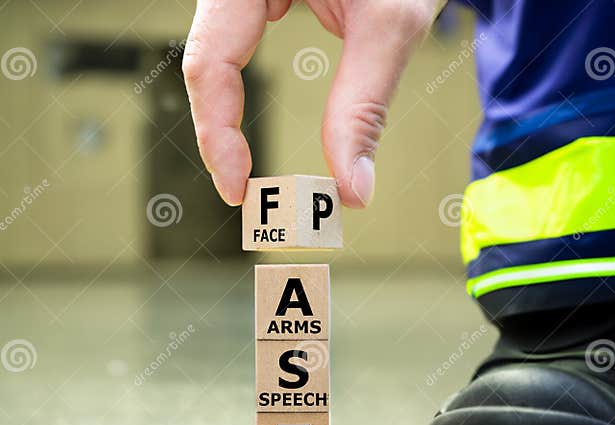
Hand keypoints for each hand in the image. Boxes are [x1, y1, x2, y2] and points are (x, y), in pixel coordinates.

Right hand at [183, 0, 442, 207]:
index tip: (237, 188)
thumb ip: (365, 106)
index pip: (209, 59)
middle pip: (206, 59)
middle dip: (219, 129)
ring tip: (240, 164)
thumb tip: (352, 190)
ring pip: (216, 52)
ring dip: (226, 113)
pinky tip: (245, 121)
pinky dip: (241, 88)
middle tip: (240, 189)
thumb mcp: (390, 25)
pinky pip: (236, 41)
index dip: (216, 132)